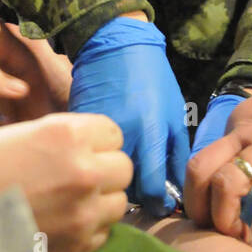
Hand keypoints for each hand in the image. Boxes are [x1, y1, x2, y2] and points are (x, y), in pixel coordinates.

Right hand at [0, 113, 130, 251]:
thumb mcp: (22, 134)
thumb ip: (64, 138)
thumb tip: (95, 147)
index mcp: (67, 136)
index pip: (113, 133)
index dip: (96, 141)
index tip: (81, 149)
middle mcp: (83, 172)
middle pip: (123, 167)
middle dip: (104, 170)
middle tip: (76, 176)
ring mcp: (83, 214)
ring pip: (118, 202)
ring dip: (99, 201)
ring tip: (67, 202)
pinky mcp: (77, 247)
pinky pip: (103, 233)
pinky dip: (88, 228)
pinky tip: (59, 223)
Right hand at [69, 16, 189, 215]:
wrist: (115, 44)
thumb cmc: (152, 78)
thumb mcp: (173, 113)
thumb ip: (174, 153)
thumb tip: (175, 190)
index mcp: (150, 132)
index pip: (152, 188)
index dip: (157, 203)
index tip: (160, 206)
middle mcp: (122, 136)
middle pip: (125, 186)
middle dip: (134, 193)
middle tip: (141, 190)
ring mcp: (94, 133)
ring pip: (103, 176)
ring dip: (113, 181)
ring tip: (122, 175)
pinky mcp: (75, 127)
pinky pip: (85, 157)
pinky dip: (93, 163)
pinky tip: (101, 158)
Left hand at [184, 33, 251, 251]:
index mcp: (241, 122)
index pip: (206, 161)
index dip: (206, 195)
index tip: (220, 219)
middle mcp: (246, 131)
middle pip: (200, 172)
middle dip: (200, 210)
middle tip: (217, 234)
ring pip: (226, 186)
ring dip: (225, 222)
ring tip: (240, 243)